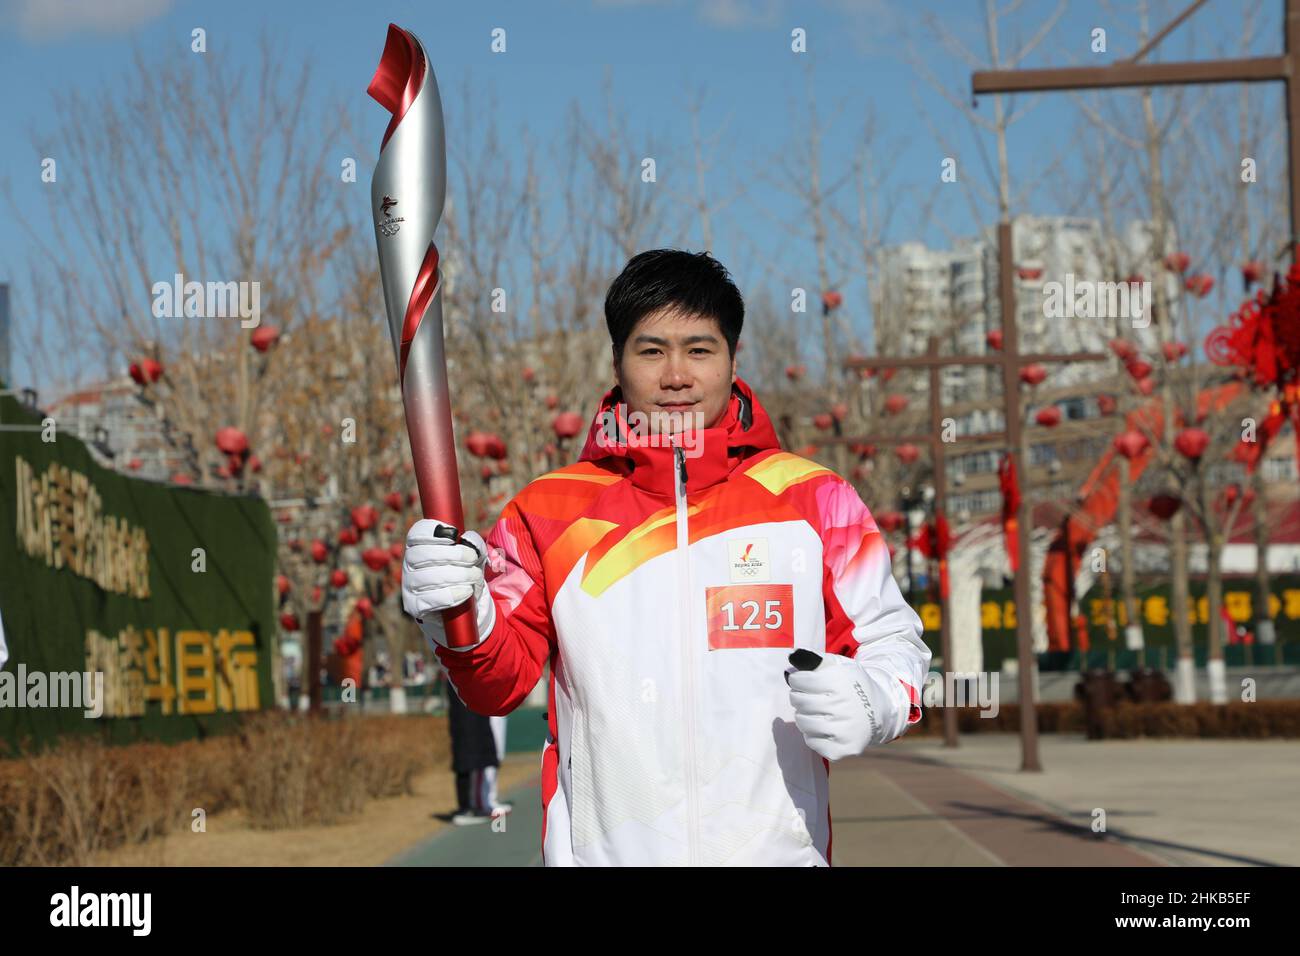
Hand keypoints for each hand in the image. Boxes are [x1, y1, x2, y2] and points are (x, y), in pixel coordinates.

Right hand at [402, 519, 495, 648]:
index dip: (432, 532)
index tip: (454, 534)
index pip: (415, 534)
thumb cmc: (464, 574)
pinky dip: (452, 594)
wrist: (464, 607)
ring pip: (427, 577)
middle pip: (421, 554)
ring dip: (457, 575)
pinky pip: (430, 599)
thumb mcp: (473, 556)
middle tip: (471, 558)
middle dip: (452, 554)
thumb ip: (473, 543)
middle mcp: (409, 565)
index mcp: (419, 546)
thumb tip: (468, 540)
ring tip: (474, 577)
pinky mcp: (414, 606)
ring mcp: (409, 586)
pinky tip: (466, 592)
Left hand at [787, 652, 879, 760]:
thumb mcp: (839, 666)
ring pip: (803, 722)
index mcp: (841, 682)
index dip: (797, 680)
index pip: (800, 681)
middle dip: (798, 697)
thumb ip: (815, 659)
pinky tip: (823, 727)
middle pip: (800, 702)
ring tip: (814, 711)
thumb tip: (793, 656)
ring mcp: (844, 730)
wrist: (880, 712)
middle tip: (807, 697)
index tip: (802, 681)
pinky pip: (812, 741)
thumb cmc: (852, 686)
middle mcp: (843, 706)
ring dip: (804, 715)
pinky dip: (812, 734)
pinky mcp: (843, 749)